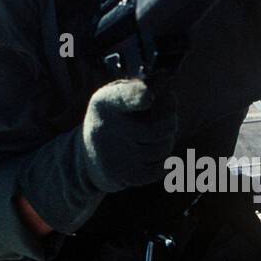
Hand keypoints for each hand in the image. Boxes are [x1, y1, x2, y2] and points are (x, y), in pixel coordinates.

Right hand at [81, 78, 177, 192]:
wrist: (88, 156)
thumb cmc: (116, 118)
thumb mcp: (121, 96)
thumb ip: (145, 87)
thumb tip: (168, 84)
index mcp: (105, 102)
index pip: (124, 97)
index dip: (138, 95)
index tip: (148, 95)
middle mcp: (105, 128)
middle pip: (159, 129)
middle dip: (171, 123)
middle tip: (171, 119)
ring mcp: (113, 154)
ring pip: (161, 149)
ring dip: (167, 142)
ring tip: (157, 138)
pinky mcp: (121, 175)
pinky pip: (158, 170)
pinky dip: (163, 164)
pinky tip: (154, 157)